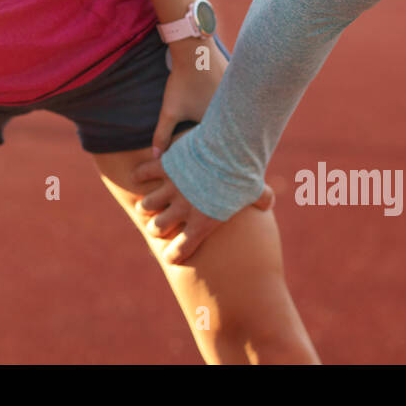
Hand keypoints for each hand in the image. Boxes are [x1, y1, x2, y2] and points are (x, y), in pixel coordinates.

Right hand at [131, 156, 273, 264]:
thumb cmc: (243, 173)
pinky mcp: (164, 167)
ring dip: (146, 206)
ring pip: (147, 205)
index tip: (171, 257)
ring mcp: (171, 188)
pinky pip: (143, 174)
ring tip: (146, 206)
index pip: (181, 249)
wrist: (228, 149)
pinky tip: (137, 176)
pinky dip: (138, 175)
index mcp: (202, 222)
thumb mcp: (255, 189)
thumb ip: (261, 199)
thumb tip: (268, 204)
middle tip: (158, 227)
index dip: (174, 256)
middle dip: (156, 229)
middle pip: (158, 228)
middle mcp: (182, 209)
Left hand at [151, 36, 228, 157]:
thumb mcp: (169, 111)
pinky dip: (229, 99)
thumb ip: (162, 134)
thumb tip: (155, 155)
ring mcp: (236, 96)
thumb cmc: (182, 82)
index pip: (216, 141)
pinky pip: (234, 96)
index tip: (207, 152)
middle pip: (224, 127)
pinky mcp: (237, 84)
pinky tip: (223, 99)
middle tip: (212, 137)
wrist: (195, 52)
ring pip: (229, 110)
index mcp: (218, 122)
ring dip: (224, 115)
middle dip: (217, 132)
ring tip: (214, 116)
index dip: (210, 147)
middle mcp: (231, 111)